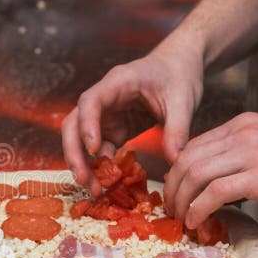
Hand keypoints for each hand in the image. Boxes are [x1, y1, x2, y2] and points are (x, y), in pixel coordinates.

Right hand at [62, 41, 203, 194]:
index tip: (95, 150)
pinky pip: (97, 148)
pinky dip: (99, 166)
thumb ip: (178, 129)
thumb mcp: (183, 101)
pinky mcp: (111, 127)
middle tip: (84, 180)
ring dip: (83, 164)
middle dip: (74, 153)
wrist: (179, 66)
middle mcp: (103, 98)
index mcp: (118, 82)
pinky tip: (108, 183)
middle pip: (73, 123)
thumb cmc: (179, 75)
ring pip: (80, 139)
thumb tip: (175, 161)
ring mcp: (104, 114)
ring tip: (95, 190)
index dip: (88, 126)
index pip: (91, 102)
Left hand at [164, 112, 257, 228]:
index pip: (195, 146)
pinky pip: (214, 192)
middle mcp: (242, 134)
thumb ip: (244, 158)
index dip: (178, 171)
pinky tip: (196, 221)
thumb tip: (219, 187)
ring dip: (181, 200)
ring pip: (195, 174)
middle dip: (173, 187)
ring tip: (180, 219)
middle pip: (187, 159)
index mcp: (243, 125)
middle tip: (170, 208)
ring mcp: (250, 153)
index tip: (174, 190)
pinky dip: (198, 209)